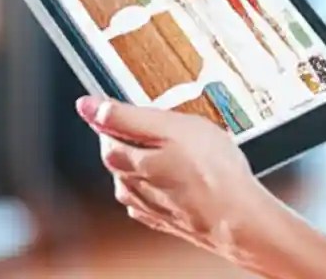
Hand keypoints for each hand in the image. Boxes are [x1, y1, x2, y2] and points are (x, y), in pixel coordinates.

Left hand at [75, 96, 269, 259]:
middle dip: (143, 137)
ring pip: (140, 174)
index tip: (148, 109)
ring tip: (188, 153)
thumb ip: (126, 116)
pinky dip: (167, 183)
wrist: (236, 217)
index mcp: (121, 160)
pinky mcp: (164, 219)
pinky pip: (156, 194)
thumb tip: (88, 106)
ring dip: (156, 161)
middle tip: (176, 129)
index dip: (127, 114)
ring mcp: (145, 205)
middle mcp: (127, 186)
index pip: (105, 129)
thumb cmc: (211, 173)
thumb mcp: (170, 127)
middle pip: (122, 152)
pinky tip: (188, 178)